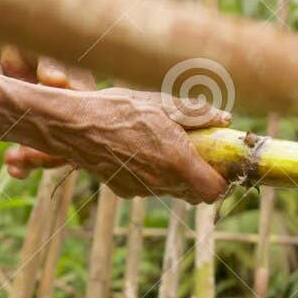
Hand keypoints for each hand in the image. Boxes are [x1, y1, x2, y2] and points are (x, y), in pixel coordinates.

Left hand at [0, 41, 86, 178]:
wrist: (14, 48)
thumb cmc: (33, 43)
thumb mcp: (42, 51)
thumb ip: (51, 66)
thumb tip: (57, 80)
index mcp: (83, 94)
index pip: (83, 126)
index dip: (67, 141)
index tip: (42, 143)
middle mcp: (75, 114)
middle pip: (69, 146)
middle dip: (46, 155)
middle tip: (22, 155)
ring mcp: (57, 125)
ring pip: (52, 153)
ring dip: (32, 160)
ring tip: (11, 160)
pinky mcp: (40, 130)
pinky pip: (37, 153)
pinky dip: (25, 164)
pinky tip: (12, 167)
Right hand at [34, 87, 231, 203]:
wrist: (73, 126)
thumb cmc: (117, 109)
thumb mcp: (160, 103)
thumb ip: (196, 114)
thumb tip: (224, 119)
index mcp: (176, 159)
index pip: (213, 191)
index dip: (221, 182)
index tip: (220, 166)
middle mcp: (160, 181)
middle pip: (194, 194)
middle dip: (200, 178)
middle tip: (197, 155)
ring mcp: (141, 190)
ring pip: (171, 190)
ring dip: (174, 175)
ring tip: (162, 147)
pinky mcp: (124, 191)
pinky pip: (148, 188)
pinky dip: (151, 175)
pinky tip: (138, 152)